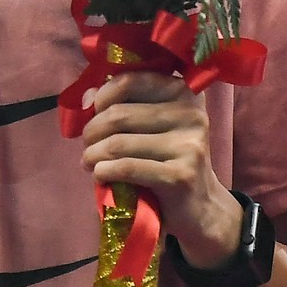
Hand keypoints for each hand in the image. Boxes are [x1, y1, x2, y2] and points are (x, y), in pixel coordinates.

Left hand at [78, 71, 240, 267]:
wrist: (200, 207)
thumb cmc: (168, 160)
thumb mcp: (151, 127)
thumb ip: (123, 106)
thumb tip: (87, 97)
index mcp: (184, 92)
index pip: (131, 80)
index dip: (102, 97)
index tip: (92, 113)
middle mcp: (191, 114)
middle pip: (119, 114)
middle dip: (91, 132)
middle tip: (86, 146)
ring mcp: (189, 145)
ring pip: (118, 143)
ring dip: (92, 154)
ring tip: (88, 162)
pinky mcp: (181, 176)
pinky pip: (127, 168)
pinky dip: (104, 171)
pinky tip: (99, 175)